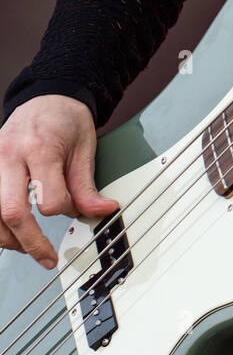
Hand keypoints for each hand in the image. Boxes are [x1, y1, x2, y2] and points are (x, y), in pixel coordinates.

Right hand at [0, 95, 117, 267]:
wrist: (47, 96)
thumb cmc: (65, 118)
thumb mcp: (85, 148)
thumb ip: (87, 186)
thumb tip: (101, 212)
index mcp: (39, 148)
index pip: (49, 199)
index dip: (64, 212)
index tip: (75, 210)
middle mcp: (9, 155)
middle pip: (11, 212)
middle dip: (30, 242)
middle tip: (47, 257)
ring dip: (9, 238)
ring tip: (28, 246)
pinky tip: (11, 231)